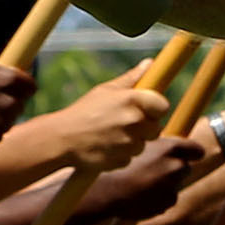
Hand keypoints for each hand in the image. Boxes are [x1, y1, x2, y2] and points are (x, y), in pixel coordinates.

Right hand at [46, 81, 169, 172]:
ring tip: (110, 134)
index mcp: (132, 100)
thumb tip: (150, 63)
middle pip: (156, 128)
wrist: (62, 139)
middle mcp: (134, 121)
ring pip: (142, 144)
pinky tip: (106, 146)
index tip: (146, 109)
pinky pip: (130, 158)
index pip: (163, 106)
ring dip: (132, 142)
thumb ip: (132, 78)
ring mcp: (129, 143)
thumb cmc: (84, 111)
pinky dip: (121, 155)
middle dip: (144, 127)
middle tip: (123, 122)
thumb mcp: (106, 90)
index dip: (156, 108)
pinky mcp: (122, 161)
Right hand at [79, 140, 196, 224]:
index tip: (193, 155)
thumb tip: (172, 146)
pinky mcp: (167, 202)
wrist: (106, 189)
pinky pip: (166, 200)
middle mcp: (176, 166)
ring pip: (174, 185)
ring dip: (163, 186)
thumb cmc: (118, 164)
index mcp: (170, 148)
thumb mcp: (138, 146)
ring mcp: (173, 186)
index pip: (196, 149)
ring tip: (141, 184)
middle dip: (174, 170)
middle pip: (184, 168)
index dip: (193, 153)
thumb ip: (159, 147)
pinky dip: (157, 200)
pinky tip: (140, 196)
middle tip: (153, 171)